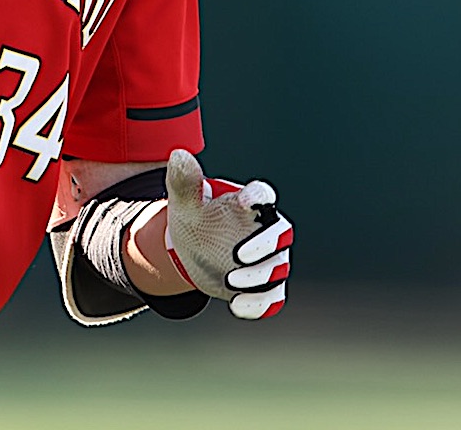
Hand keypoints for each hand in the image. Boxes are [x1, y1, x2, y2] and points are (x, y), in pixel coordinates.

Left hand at [161, 148, 291, 318]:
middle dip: (266, 245)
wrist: (193, 250)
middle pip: (281, 234)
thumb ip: (184, 181)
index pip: (263, 195)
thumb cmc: (195, 219)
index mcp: (248, 203)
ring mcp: (267, 260)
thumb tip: (179, 154)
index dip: (259, 197)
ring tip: (230, 280)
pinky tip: (236, 305)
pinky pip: (271, 298)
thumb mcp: (185, 201)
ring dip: (259, 276)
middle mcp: (265, 230)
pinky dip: (259, 304)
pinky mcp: (262, 287)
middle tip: (238, 254)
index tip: (245, 200)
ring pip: (277, 268)